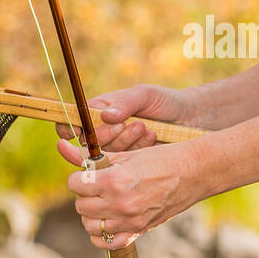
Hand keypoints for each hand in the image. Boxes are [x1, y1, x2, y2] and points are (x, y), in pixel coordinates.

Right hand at [55, 84, 195, 151]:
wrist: (189, 119)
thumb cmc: (164, 102)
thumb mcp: (145, 95)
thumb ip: (125, 103)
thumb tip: (105, 116)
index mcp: (99, 111)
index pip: (73, 120)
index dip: (69, 127)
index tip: (77, 131)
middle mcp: (102, 131)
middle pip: (87, 141)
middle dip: (106, 134)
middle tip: (125, 123)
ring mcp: (115, 148)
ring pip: (105, 153)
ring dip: (125, 140)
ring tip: (144, 127)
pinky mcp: (129, 162)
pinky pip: (124, 162)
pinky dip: (138, 149)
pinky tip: (152, 136)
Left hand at [57, 138, 204, 249]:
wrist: (194, 173)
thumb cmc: (161, 159)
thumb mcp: (126, 154)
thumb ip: (95, 157)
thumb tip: (61, 146)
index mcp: (115, 180)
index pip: (75, 184)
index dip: (78, 178)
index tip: (85, 175)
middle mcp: (120, 204)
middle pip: (80, 206)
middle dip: (83, 195)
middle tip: (94, 187)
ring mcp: (129, 221)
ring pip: (89, 225)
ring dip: (90, 214)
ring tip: (101, 202)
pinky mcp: (139, 231)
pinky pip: (107, 243)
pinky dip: (101, 235)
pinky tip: (106, 222)